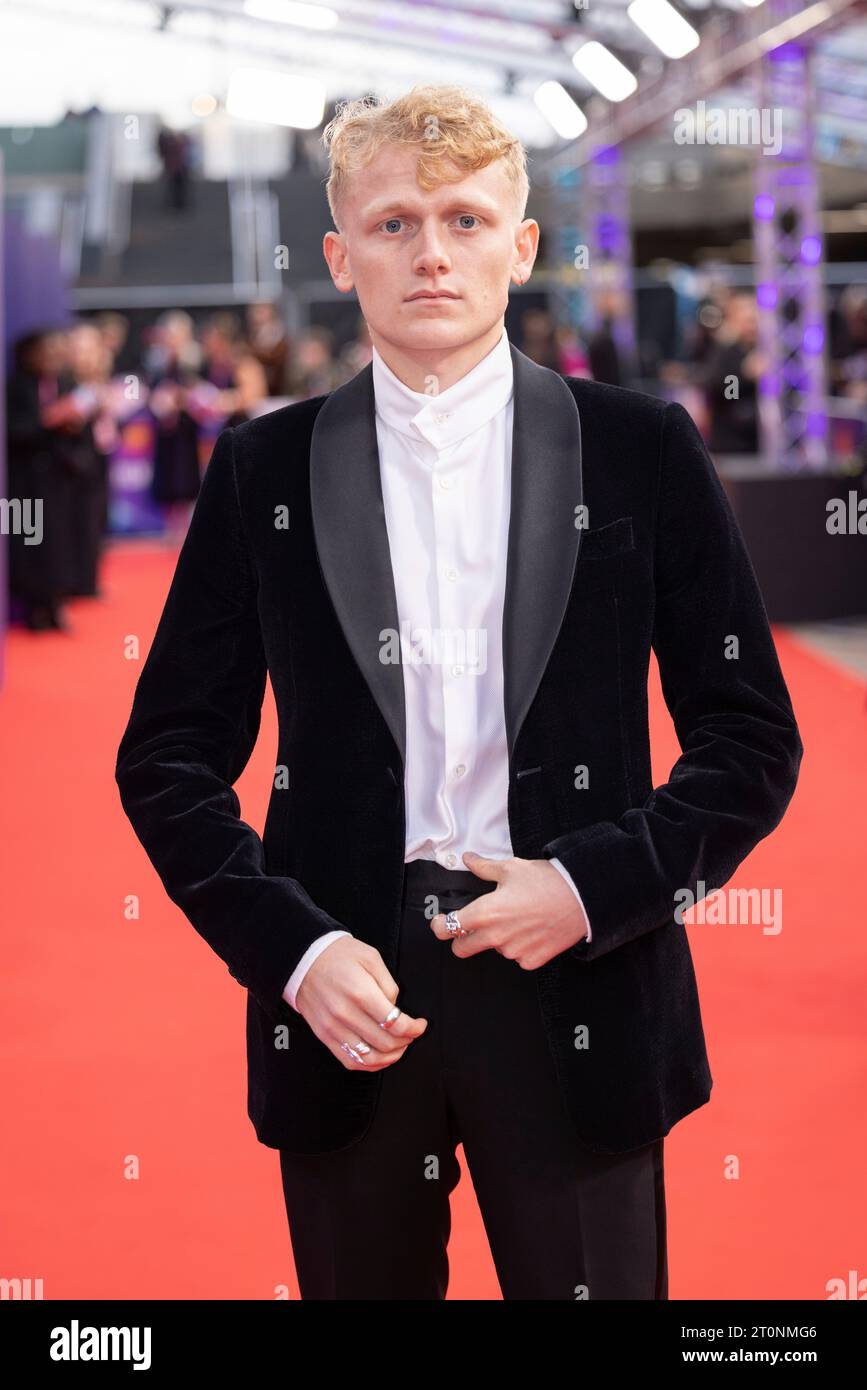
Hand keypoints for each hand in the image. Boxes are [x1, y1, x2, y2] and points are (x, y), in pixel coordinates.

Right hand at [295, 936, 426, 1070]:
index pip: (395, 1024)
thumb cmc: (338, 955)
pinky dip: (369, 1065)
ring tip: (399, 1047)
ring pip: (369, 1058)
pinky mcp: (324, 1036)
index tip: (420, 1025)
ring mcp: (333, 1028)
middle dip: (406, 1041)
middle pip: (385, 1043)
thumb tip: (396, 1009)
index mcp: (361, 993)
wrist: (304, 959)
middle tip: (411, 1034)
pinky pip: (349, 1061)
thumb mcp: (371, 957)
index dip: (414, 1029)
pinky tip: (380, 1057)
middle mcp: (346, 1014)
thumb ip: (389, 984)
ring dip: (390, 1057)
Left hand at [430, 852, 587, 969]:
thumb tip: (468, 860)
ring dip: (497, 939)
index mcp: (484, 913)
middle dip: (461, 939)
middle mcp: (495, 936)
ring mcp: (513, 951)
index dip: (439, 926)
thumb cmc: (547, 882)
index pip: (447, 929)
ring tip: (516, 919)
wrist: (581, 898)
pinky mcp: (531, 960)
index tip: (440, 922)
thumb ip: (483, 867)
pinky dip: (519, 947)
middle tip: (472, 926)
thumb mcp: (511, 868)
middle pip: (462, 949)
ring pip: (493, 950)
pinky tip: (530, 930)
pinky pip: (516, 957)